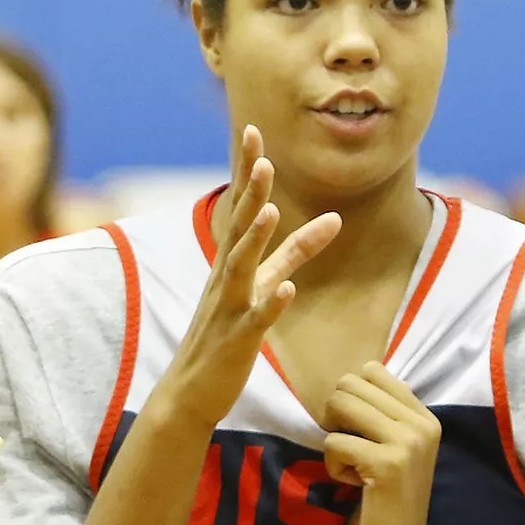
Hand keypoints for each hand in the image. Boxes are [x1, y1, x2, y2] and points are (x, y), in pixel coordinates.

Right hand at [154, 126, 339, 428]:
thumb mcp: (264, 285)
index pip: (243, 208)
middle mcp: (225, 279)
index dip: (249, 171)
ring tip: (272, 211)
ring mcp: (228, 309)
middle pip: (239, 229)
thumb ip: (296, 253)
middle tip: (264, 158)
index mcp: (231, 262)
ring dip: (256, 240)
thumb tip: (334, 219)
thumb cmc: (228, 336)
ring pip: (241, 269)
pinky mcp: (236, 341)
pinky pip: (255, 321)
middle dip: (251, 194)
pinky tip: (287, 291)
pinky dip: (270, 304)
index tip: (255, 132)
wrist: (190, 393)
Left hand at [323, 363, 442, 524]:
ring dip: (334, 439)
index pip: (373, 370)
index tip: (358, 434)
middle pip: (351, 383)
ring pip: (341, 404)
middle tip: (350, 452)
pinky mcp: (386, 464)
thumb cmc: (386, 508)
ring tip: (354, 468)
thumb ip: (380, 417)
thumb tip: (345, 380)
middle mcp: (422, 424)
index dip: (350, 399)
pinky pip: (334, 442)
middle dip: (336, 416)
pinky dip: (333, 466)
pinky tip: (354, 488)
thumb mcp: (392, 453)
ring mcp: (407, 442)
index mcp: (425, 417)